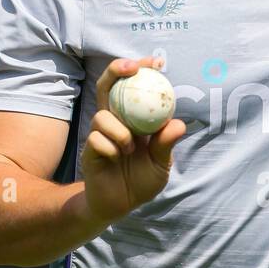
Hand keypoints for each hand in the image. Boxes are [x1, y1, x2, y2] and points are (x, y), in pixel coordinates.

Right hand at [80, 56, 186, 225]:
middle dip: (116, 70)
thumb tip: (179, 124)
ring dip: (120, 131)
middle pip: (108, 86)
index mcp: (134, 119)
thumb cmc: (142, 181)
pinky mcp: (89, 149)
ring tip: (129, 149)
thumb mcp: (161, 164)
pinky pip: (97, 139)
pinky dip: (111, 149)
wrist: (120, 205)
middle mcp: (115, 121)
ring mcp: (100, 134)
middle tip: (131, 67)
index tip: (157, 62)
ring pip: (102, 116)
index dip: (142, 70)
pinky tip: (116, 160)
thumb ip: (166, 144)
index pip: (135, 87)